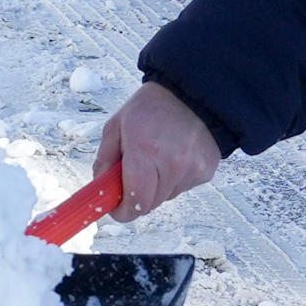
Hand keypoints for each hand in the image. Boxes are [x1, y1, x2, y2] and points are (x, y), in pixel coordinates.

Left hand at [97, 81, 224, 219]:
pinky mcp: (206, 172)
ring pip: (165, 197)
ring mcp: (192, 170)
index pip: (135, 201)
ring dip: (155, 187)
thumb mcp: (116, 126)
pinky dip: (172, 180)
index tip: (115, 208)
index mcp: (145, 151)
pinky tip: (173, 157)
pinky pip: (181, 188)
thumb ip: (104, 160)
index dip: (122, 211)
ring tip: (155, 159)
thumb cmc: (151, 107)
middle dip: (135, 197)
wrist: (192, 94)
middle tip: (131, 177)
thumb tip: (99, 188)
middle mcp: (172, 164)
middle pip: (148, 204)